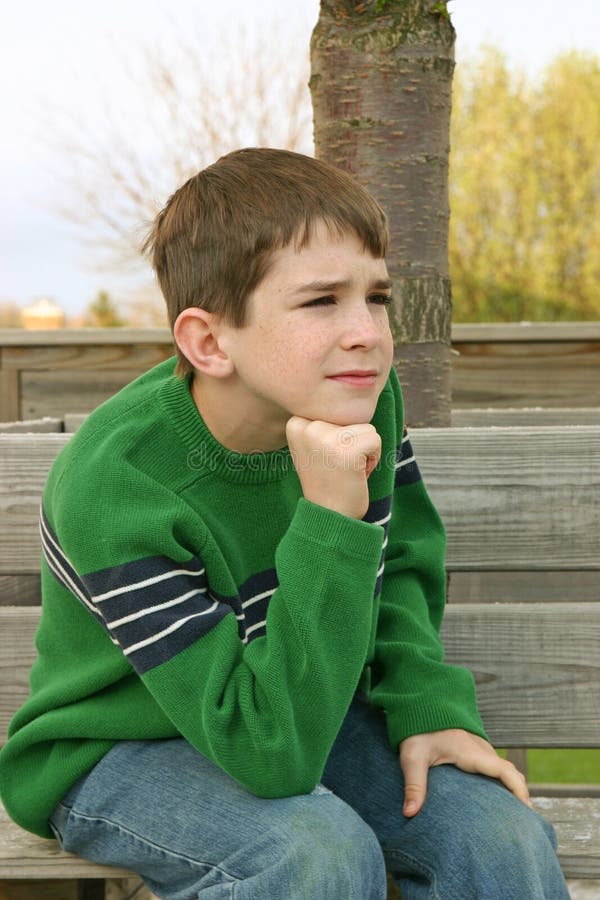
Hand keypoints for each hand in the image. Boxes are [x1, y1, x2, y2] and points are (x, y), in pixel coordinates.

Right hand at [286, 416, 380, 519]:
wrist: (329, 516)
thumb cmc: (328, 480)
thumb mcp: (316, 444)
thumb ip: (324, 422)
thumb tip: (355, 388)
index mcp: (295, 422)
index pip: (336, 410)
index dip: (340, 435)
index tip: (326, 457)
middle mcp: (307, 426)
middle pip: (350, 417)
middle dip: (352, 441)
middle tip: (337, 465)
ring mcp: (326, 436)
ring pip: (365, 427)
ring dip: (364, 450)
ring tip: (346, 469)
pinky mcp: (346, 448)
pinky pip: (376, 439)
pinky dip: (374, 457)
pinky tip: (356, 473)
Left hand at [399, 728, 530, 816]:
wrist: (419, 704)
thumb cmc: (416, 730)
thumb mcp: (412, 756)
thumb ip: (414, 784)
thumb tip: (409, 813)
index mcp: (470, 751)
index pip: (503, 770)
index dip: (518, 788)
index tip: (526, 809)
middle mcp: (479, 748)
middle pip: (509, 771)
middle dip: (519, 792)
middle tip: (524, 820)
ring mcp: (478, 746)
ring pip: (502, 767)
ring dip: (511, 785)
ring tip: (513, 813)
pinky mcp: (473, 748)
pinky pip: (494, 764)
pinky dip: (501, 779)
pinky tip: (495, 795)